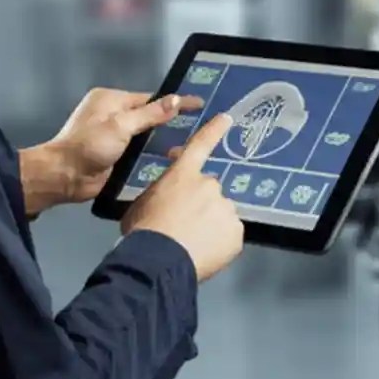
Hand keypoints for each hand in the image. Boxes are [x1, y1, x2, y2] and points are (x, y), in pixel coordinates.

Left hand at [21, 89, 204, 216]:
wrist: (63, 177)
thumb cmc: (89, 146)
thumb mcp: (121, 126)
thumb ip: (150, 114)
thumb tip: (176, 100)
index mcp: (111, 100)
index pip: (150, 98)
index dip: (174, 102)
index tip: (199, 104)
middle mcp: (112, 115)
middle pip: (148, 115)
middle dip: (171, 121)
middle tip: (201, 125)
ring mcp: (113, 136)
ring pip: (146, 135)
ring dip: (164, 140)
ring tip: (193, 144)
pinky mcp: (115, 155)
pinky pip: (140, 151)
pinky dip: (154, 154)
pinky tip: (172, 159)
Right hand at [123, 114, 243, 282]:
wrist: (158, 261)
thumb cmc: (143, 230)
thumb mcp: (142, 203)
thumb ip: (160, 193)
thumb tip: (166, 198)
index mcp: (184, 175)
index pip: (201, 145)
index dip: (214, 130)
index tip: (227, 118)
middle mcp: (210, 186)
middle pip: (209, 191)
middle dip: (200, 203)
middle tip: (185, 224)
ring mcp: (226, 209)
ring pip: (220, 213)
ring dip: (210, 222)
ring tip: (194, 243)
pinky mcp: (236, 233)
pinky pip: (229, 235)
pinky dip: (220, 242)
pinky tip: (205, 252)